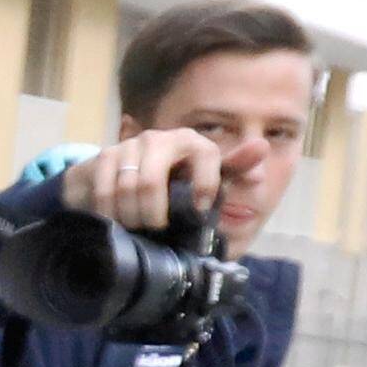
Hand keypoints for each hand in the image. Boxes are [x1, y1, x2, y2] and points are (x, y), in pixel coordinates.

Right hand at [58, 127, 223, 235]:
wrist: (129, 178)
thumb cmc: (177, 183)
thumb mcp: (210, 178)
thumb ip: (235, 168)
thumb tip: (261, 146)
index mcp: (193, 143)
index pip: (205, 157)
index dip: (203, 187)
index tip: (198, 212)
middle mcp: (161, 138)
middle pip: (150, 182)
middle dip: (151, 214)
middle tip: (156, 228)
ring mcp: (131, 145)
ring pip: (126, 189)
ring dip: (130, 216)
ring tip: (137, 226)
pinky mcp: (105, 155)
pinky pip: (105, 190)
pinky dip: (111, 211)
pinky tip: (118, 220)